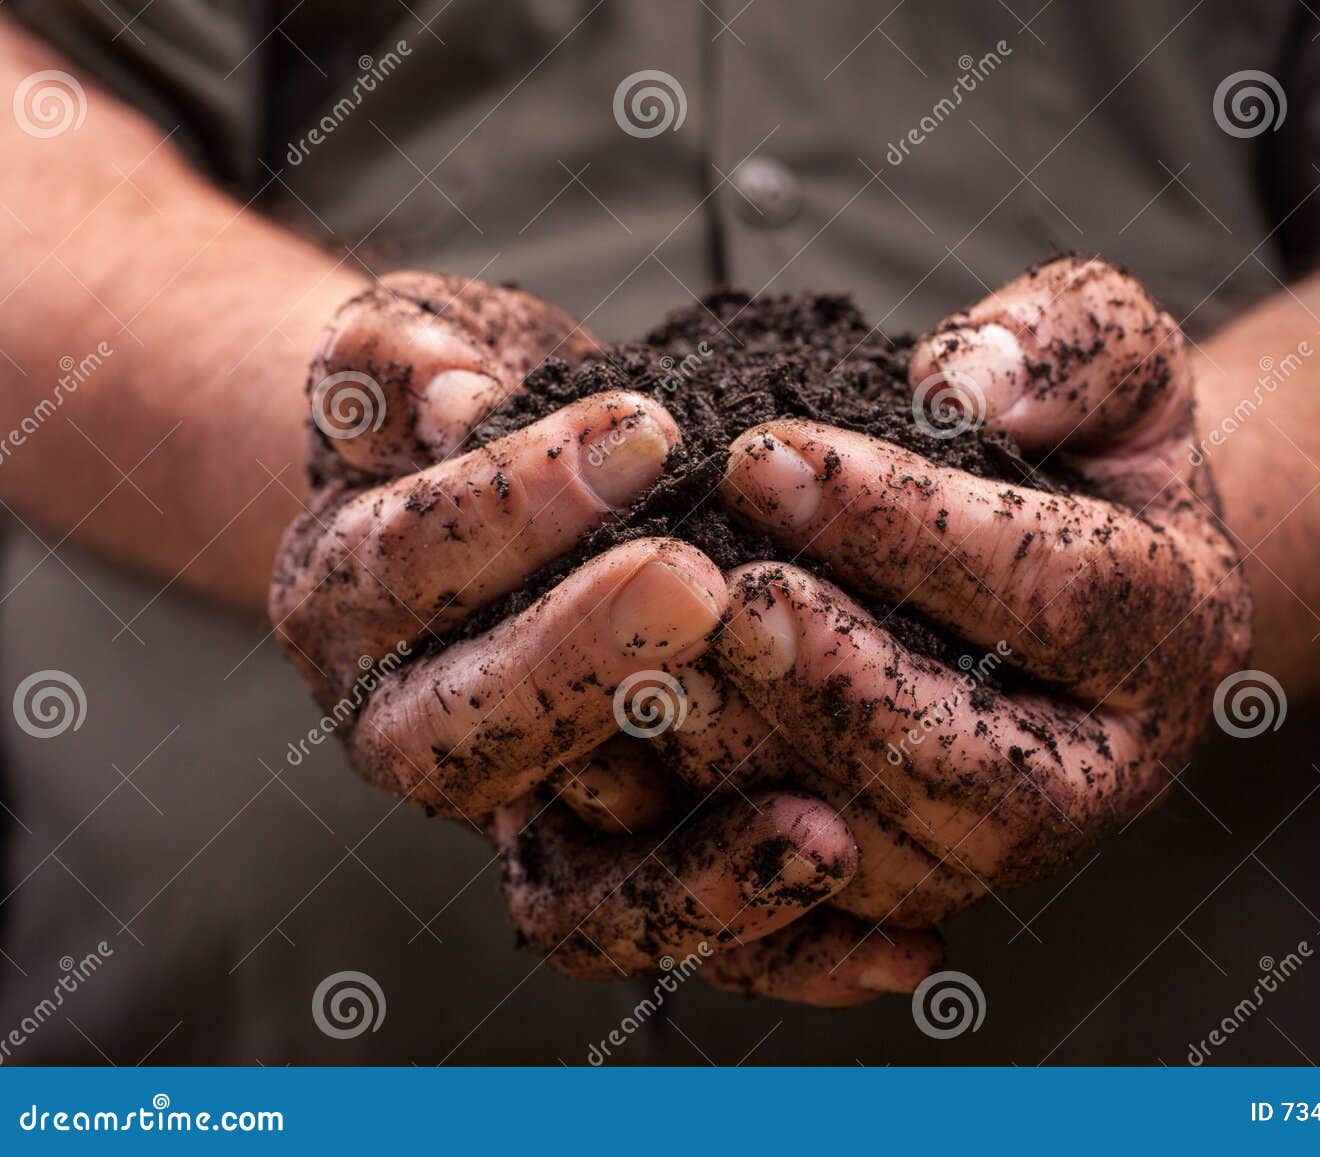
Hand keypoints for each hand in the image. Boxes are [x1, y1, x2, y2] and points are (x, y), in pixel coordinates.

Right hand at [269, 273, 912, 994]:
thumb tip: (446, 391)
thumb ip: (397, 357)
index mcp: (349, 602)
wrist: (466, 485)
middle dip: (585, 666)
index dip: (512, 504)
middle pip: (469, 744)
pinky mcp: (613, 867)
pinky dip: (789, 956)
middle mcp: (411, 730)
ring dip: (699, 874)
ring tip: (825, 831)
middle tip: (704, 590)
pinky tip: (905, 945)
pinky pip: (684, 939)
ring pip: (575, 898)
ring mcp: (516, 815)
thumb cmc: (458, 398)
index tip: (643, 429)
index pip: (406, 564)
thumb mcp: (407, 345)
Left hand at [709, 257, 1252, 901]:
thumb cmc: (1082, 444)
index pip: (1054, 590)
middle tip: (725, 601)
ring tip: (669, 679)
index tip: (760, 455)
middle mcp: (1113, 768)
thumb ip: (1067, 342)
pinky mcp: (930, 879)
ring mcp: (1021, 844)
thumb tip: (959, 385)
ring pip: (910, 867)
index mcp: (1175, 629)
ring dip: (782, 781)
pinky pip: (837, 911)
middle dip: (847, 692)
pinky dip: (745, 857)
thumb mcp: (1112, 354)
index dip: (906, 527)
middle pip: (996, 780)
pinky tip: (659, 768)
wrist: (1082, 558)